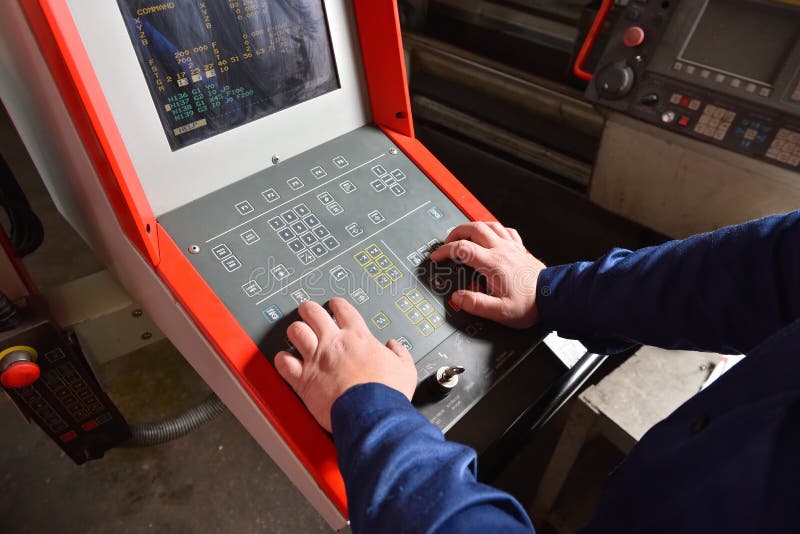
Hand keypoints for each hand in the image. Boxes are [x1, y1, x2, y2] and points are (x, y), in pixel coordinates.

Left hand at [274, 298, 417, 431]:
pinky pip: (284, 364)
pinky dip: (282, 360)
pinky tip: (284, 359)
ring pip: (296, 332)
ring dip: (295, 330)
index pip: (343, 310)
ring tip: (296, 331)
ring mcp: (316, 360)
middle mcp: (333, 344)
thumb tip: (395, 346)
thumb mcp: (404, 368)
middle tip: (308, 310)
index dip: (337, 305)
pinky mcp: (304, 380)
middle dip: (309, 309)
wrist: (372, 414)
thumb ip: (399, 353)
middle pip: (313, 313)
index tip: (335, 306)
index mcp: (358, 337)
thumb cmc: (387, 393)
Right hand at [429, 222, 545, 327]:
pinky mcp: (520, 249)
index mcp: (492, 264)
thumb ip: (476, 304)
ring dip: (473, 227)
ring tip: (464, 234)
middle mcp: (501, 251)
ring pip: (489, 225)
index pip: (462, 249)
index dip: (445, 250)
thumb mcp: (499, 311)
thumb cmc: (529, 304)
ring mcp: (511, 247)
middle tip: (447, 242)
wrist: (552, 298)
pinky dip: (493, 229)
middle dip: (455, 233)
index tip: (437, 256)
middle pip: (473, 228)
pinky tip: (491, 235)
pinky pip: (505, 230)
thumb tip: (458, 298)